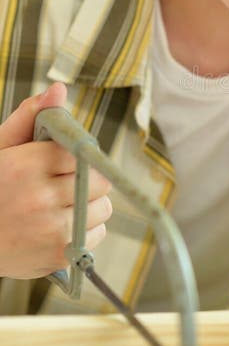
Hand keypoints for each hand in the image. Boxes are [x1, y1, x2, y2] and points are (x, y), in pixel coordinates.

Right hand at [0, 83, 111, 278]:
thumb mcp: (0, 150)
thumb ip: (28, 119)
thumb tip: (58, 90)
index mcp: (26, 165)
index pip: (83, 154)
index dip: (78, 159)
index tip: (64, 164)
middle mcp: (40, 197)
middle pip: (100, 182)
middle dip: (86, 182)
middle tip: (64, 186)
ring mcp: (51, 228)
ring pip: (102, 209)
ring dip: (89, 207)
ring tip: (61, 208)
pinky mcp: (58, 255)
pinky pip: (96, 235)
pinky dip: (85, 232)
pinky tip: (60, 227)